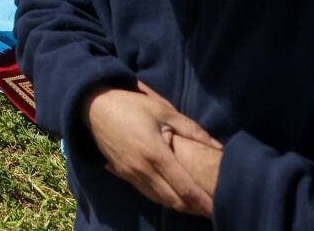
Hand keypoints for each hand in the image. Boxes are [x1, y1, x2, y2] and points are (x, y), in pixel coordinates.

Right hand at [83, 82, 220, 217]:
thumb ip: (193, 130)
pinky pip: (147, 193)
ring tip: (197, 205)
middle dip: (195, 208)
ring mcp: (130, 174)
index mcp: (155, 154)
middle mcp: (142, 170)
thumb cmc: (130, 105)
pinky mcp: (123, 174)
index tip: (219, 208)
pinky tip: (175, 195)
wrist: (93, 106)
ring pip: (160, 201)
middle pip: (174, 201)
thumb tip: (219, 147)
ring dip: (180, 206)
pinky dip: (164, 198)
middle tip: (213, 209)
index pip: (185, 189)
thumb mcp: (164, 111)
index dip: (204, 202)